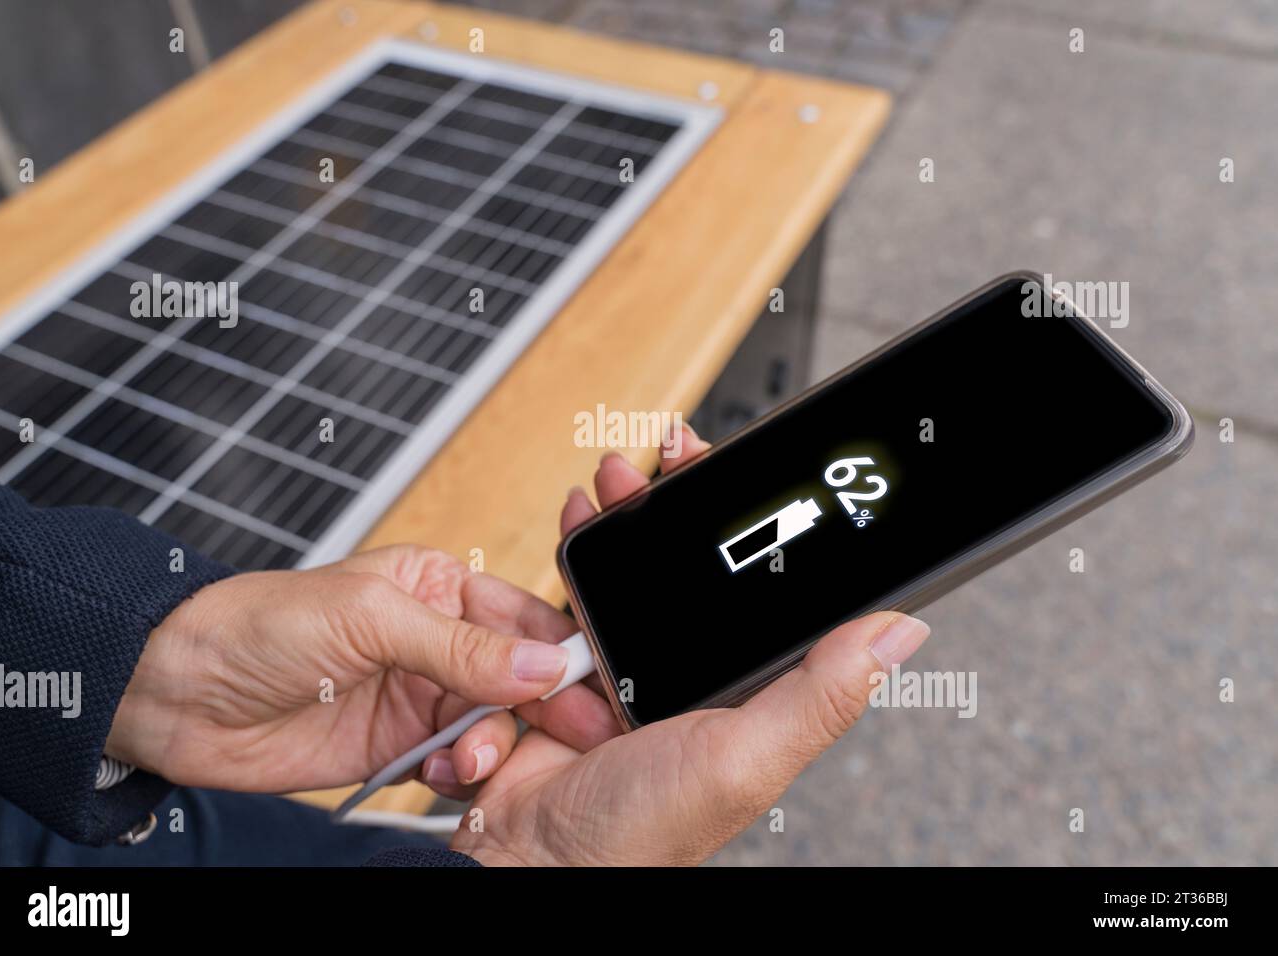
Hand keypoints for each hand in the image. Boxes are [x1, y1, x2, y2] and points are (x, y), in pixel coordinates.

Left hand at [105, 545, 617, 796]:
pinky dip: (462, 776)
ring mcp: (418, 696)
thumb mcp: (370, 618)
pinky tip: (446, 778)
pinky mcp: (398, 747)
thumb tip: (544, 663)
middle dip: (545, 706)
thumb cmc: (262, 624)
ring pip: (492, 725)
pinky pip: (455, 765)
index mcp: (438, 586)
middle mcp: (436, 641)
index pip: (521, 618)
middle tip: (579, 735)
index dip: (562, 651)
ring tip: (467, 760)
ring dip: (493, 745)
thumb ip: (462, 647)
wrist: (180, 693)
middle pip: (519, 677)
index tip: (597, 684)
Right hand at [452, 423, 930, 864]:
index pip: (766, 586)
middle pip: (694, 563)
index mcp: (744, 687)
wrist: (526, 857)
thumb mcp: (745, 756)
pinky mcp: (565, 664)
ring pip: (635, 566)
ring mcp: (625, 664)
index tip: (746, 471)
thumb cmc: (639, 832)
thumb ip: (820, 695)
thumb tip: (901, 632)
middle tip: (670, 456)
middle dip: (680, 501)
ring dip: (625, 513)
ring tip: (617, 481)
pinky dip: (574, 552)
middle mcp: (688, 670)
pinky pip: (574, 593)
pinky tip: (577, 524)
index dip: (761, 522)